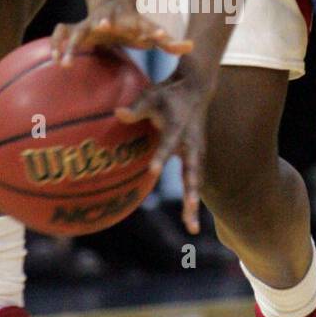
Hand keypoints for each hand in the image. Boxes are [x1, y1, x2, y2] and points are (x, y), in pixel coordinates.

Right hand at [50, 2, 192, 64]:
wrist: (111, 6)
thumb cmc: (134, 26)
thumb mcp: (151, 33)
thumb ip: (170, 42)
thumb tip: (192, 47)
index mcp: (131, 21)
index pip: (144, 23)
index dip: (151, 30)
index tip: (156, 35)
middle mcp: (110, 19)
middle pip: (108, 18)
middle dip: (106, 20)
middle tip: (104, 24)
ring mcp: (91, 23)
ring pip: (79, 29)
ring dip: (73, 42)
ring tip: (65, 62)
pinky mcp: (77, 29)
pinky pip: (61, 33)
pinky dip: (56, 44)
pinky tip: (54, 61)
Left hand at [116, 73, 209, 233]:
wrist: (197, 88)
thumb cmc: (169, 93)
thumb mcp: (152, 95)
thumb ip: (136, 107)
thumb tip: (118, 113)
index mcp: (179, 127)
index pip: (168, 144)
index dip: (161, 156)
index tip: (153, 171)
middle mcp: (191, 143)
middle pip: (192, 171)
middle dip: (191, 192)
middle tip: (189, 210)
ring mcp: (197, 151)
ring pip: (196, 181)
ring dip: (193, 204)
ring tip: (191, 228)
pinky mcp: (197, 157)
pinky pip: (195, 180)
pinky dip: (193, 199)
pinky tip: (188, 219)